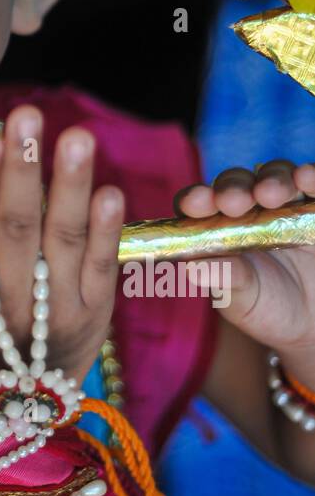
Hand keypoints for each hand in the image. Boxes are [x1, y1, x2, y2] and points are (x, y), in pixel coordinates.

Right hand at [0, 106, 125, 392]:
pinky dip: (107, 231)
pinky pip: (102, 269)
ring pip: (62, 242)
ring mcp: (56, 317)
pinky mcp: (96, 318)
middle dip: (23, 170)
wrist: (17, 409)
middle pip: (15, 231)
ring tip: (77, 137)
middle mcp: (7, 312)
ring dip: (70, 186)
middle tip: (28, 116)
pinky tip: (109, 192)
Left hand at [174, 159, 314, 353]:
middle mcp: (246, 207)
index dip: (195, 199)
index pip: (198, 203)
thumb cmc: (264, 307)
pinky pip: (310, 182)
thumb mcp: (242, 299)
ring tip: (271, 194)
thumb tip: (193, 268)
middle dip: (233, 188)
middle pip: (235, 183)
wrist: (310, 320)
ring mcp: (281, 203)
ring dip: (272, 179)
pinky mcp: (312, 205)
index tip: (196, 204)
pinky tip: (306, 177)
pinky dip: (309, 176)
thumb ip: (223, 278)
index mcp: (215, 226)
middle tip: (235, 202)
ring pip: (273, 176)